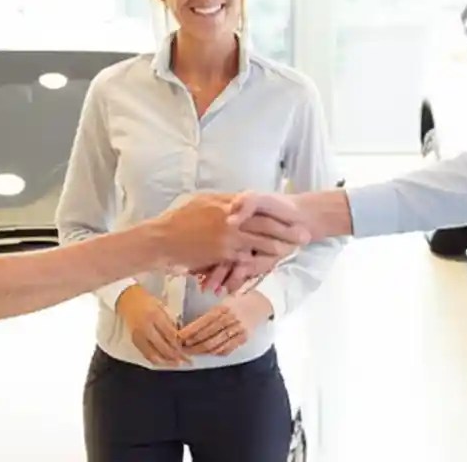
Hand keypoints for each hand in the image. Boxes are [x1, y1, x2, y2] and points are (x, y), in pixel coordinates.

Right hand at [115, 285, 188, 367]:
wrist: (127, 299)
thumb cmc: (147, 301)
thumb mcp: (162, 306)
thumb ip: (170, 321)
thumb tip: (179, 336)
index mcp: (155, 316)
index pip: (170, 334)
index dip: (179, 344)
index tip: (187, 349)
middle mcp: (146, 327)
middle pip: (162, 346)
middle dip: (175, 355)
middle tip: (185, 360)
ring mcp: (139, 335)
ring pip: (153, 353)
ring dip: (165, 360)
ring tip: (176, 364)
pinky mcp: (134, 340)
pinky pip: (145, 354)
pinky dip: (154, 360)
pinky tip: (162, 362)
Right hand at [152, 193, 307, 271]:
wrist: (162, 239)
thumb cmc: (179, 219)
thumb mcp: (202, 201)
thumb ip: (224, 201)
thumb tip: (240, 201)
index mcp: (226, 203)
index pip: (258, 206)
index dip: (277, 211)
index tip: (293, 214)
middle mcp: (230, 218)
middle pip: (266, 223)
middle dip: (287, 229)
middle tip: (305, 234)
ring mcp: (227, 236)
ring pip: (260, 241)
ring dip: (279, 246)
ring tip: (294, 249)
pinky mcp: (223, 253)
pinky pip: (245, 258)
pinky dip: (259, 261)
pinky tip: (271, 264)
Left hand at [178, 293, 271, 355]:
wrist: (260, 304)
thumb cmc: (237, 301)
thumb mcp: (223, 302)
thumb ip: (209, 313)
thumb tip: (189, 326)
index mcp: (223, 308)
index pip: (203, 322)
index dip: (190, 332)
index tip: (179, 337)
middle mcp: (230, 320)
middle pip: (208, 336)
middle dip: (193, 344)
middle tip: (181, 348)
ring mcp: (238, 330)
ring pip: (216, 344)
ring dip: (201, 350)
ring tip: (191, 352)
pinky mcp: (243, 338)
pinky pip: (226, 349)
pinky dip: (214, 352)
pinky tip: (206, 353)